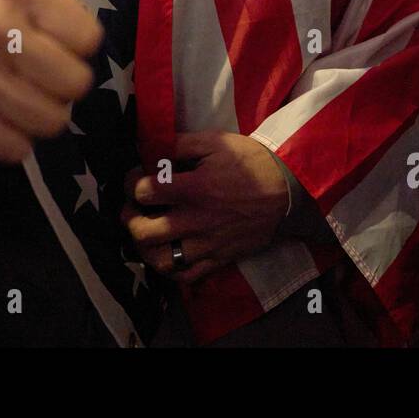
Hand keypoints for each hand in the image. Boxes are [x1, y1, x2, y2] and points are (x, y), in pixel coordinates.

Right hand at [0, 0, 104, 161]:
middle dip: (61, 84)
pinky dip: (12, 142)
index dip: (76, 42)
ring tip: (14, 92)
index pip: (91, 38)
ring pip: (52, 121)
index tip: (47, 33)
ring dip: (40, 115)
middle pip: (76, 84)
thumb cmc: (0, 15)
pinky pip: (19, 149)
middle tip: (30, 68)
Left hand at [121, 131, 288, 283]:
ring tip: (145, 232)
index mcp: (195, 188)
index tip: (137, 178)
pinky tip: (167, 252)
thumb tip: (149, 147)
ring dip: (144, 247)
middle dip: (130, 218)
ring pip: (161, 260)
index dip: (132, 183)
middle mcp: (197, 220)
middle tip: (133, 208)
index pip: (145, 192)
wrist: (288, 190)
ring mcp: (208, 244)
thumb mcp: (216, 142)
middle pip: (145, 231)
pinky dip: (169, 268)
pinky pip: (186, 275)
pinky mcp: (219, 259)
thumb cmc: (251, 163)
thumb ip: (179, 143)